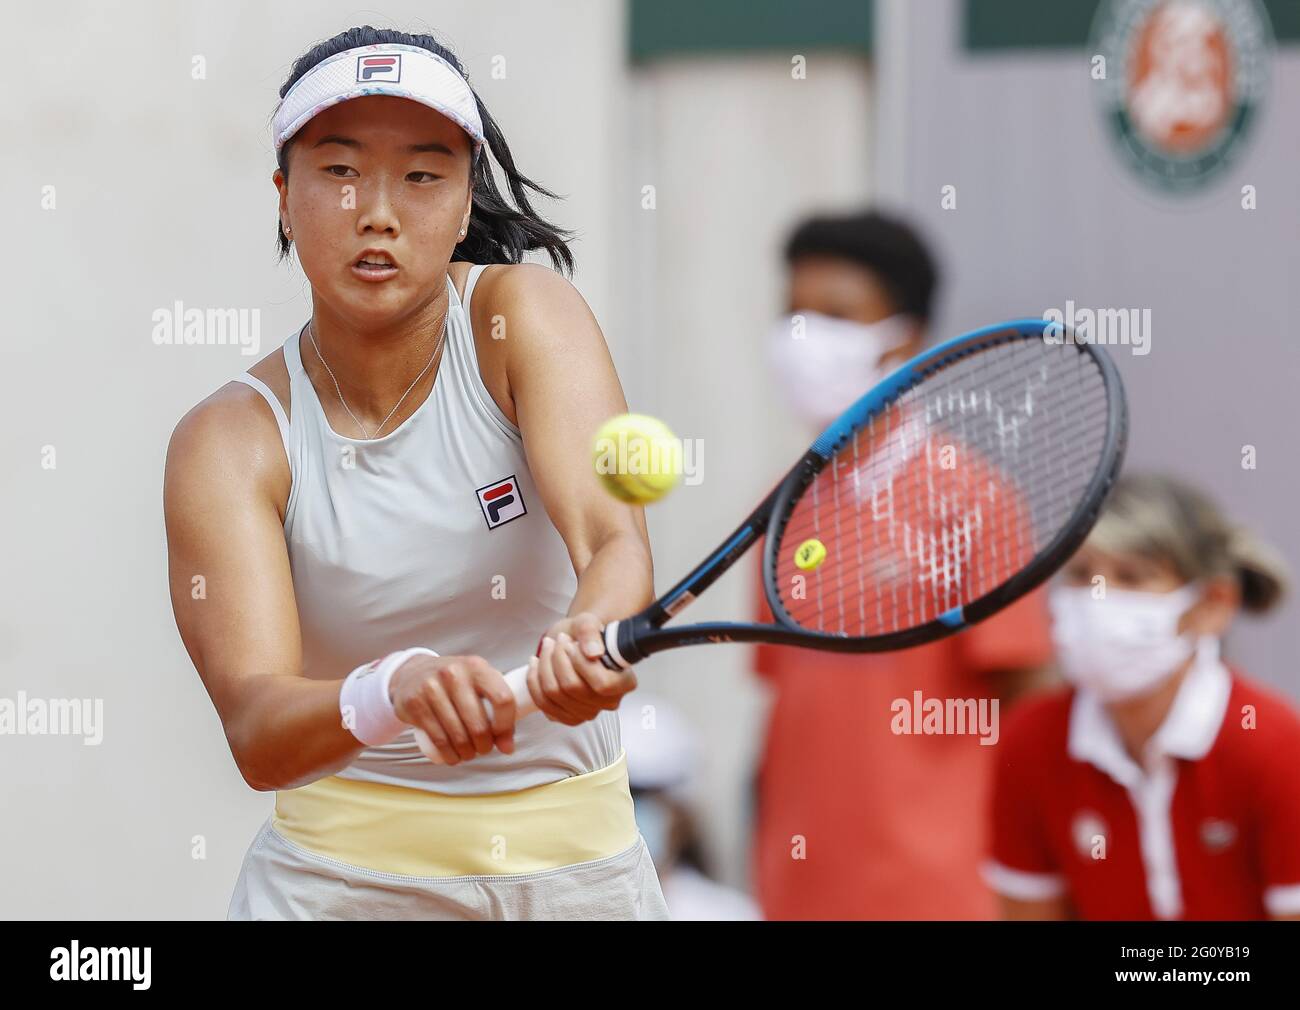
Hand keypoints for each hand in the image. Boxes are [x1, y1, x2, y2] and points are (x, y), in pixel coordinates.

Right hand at [388, 653, 515, 764]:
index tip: (503, 740)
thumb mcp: (478, 683)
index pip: (502, 699)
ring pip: (458, 735)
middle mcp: (455, 674)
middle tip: (483, 749)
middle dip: (484, 746)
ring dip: (467, 753)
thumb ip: (498, 709)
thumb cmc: (455, 683)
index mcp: (477, 667)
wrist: (413, 673)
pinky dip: (449, 755)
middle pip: (479, 724)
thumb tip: (508, 748)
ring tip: (468, 754)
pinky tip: (453, 757)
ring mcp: (432, 688)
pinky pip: (438, 738)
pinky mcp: (415, 703)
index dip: (506, 726)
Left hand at [526, 612, 636, 725]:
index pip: (602, 683)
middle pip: (573, 688)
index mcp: (624, 682)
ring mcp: (587, 713)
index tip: (572, 645)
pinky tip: (536, 663)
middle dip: (558, 659)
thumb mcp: (588, 622)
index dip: (581, 663)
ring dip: (544, 666)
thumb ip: (591, 631)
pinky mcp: (566, 717)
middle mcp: (608, 702)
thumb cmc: (584, 636)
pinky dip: (534, 680)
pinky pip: (543, 702)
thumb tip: (593, 652)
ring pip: (554, 693)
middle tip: (558, 641)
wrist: (572, 644)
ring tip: (548, 647)